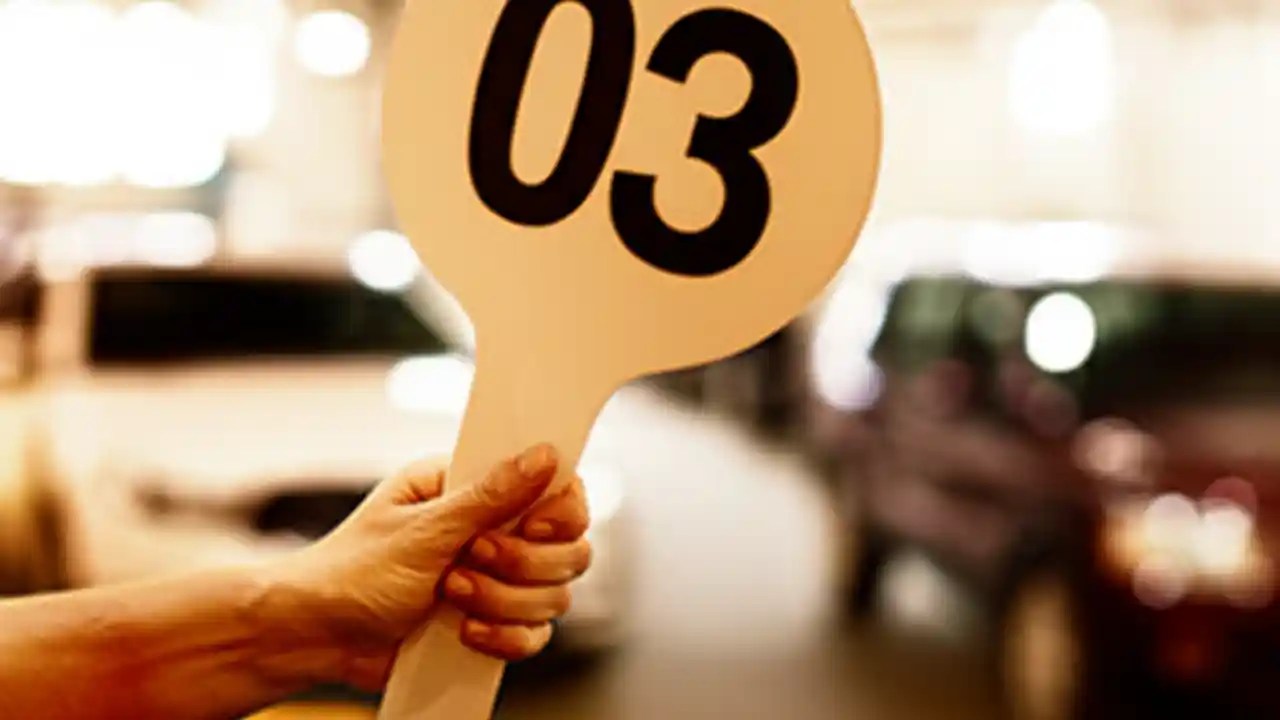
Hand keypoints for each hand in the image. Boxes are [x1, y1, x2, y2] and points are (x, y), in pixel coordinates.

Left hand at [275, 444, 591, 689]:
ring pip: (555, 594)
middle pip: (567, 546)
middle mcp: (493, 529)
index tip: (536, 526)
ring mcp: (499, 580)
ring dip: (506, 601)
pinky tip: (465, 632)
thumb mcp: (422, 529)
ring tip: (452, 595)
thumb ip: (490, 496)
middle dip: (523, 564)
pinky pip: (535, 635)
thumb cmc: (351, 572)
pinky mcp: (494, 622)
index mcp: (474, 488)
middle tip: (472, 560)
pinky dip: (505, 638)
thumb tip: (544, 456)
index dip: (560, 510)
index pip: (556, 487)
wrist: (315, 638)